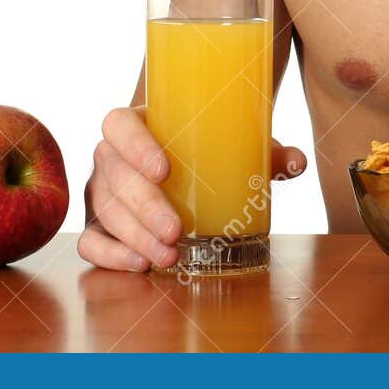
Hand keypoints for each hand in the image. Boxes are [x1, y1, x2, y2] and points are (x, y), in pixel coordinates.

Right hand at [76, 105, 307, 271]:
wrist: (181, 162)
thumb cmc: (207, 151)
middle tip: (175, 230)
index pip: (118, 124)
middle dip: (144, 207)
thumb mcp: (234, 146)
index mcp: (136, 124)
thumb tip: (298, 161)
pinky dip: (109, 255)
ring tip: (168, 255)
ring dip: (134, 236)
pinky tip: (139, 265)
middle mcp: (111, 156)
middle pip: (114, 176)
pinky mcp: (97, 223)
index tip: (165, 169)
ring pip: (105, 210)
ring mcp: (101, 190)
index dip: (135, 145)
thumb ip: (266, 152)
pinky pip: (90, 240)